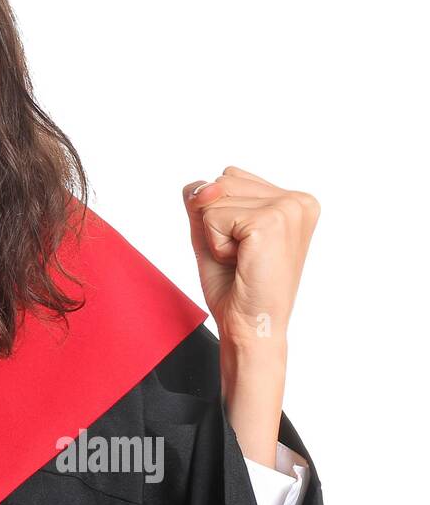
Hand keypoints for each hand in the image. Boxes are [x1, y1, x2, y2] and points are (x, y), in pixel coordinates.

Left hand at [183, 166, 318, 467]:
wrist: (249, 327)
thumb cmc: (235, 285)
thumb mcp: (213, 230)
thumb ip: (204, 198)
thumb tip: (204, 186)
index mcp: (294, 199)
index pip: (228, 177)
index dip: (219, 216)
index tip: (244, 248)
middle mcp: (299, 200)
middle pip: (220, 182)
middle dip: (215, 224)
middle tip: (241, 258)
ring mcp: (289, 208)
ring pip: (214, 198)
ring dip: (215, 235)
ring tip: (243, 261)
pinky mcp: (271, 222)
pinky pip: (212, 217)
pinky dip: (215, 245)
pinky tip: (241, 263)